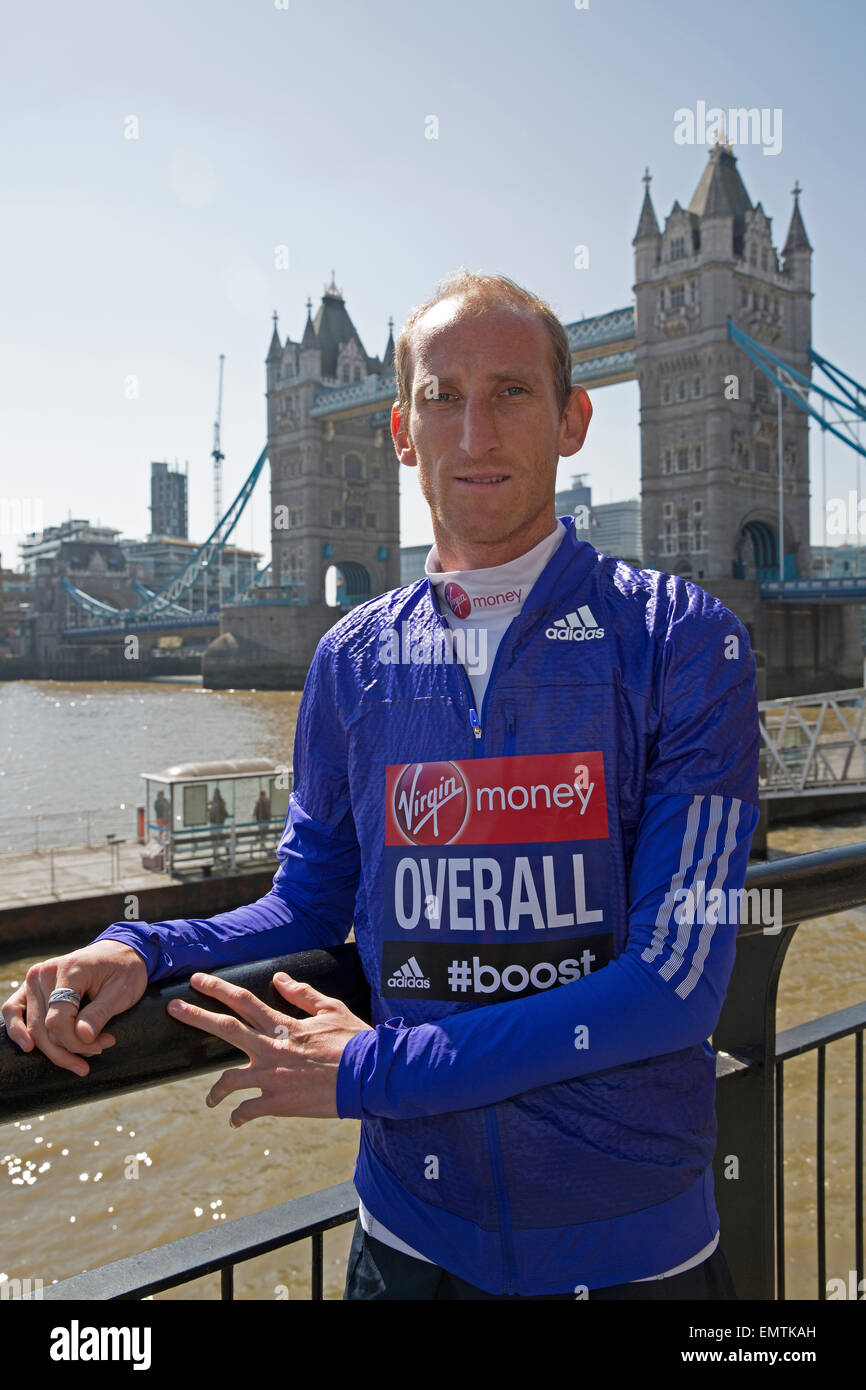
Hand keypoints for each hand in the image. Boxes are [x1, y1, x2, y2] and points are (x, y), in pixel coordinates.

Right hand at [1, 941, 148, 1075]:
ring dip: (54, 1049)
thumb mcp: (122, 992)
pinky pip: (14, 1009)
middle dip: (68, 1049)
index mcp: (69, 970)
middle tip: (98, 1050)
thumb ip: (99, 1014)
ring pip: (33, 1027)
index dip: (75, 1042)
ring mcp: (35, 978)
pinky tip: (27, 1047)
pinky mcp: (31, 985)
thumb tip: (82, 1037)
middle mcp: (45, 973)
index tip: (101, 1045)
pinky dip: (17, 1030)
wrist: (120, 952)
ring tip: (79, 1059)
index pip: (58, 1020)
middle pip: (43, 1028)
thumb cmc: (124, 971)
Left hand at [167, 970, 373, 1122]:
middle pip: (225, 1029)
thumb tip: (279, 979)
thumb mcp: (331, 1009)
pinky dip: (239, 1117)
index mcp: (283, 1025)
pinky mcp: (278, 1103)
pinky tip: (236, 1121)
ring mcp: (271, 1077)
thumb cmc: (354, 1041)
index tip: (198, 980)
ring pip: (228, 1080)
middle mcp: (270, 1048)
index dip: (218, 988)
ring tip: (208, 1100)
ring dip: (214, 1091)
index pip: (244, 1001)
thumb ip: (302, 995)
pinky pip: (247, 1111)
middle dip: (195, 1016)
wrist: (368, 1077)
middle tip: (173, 1008)